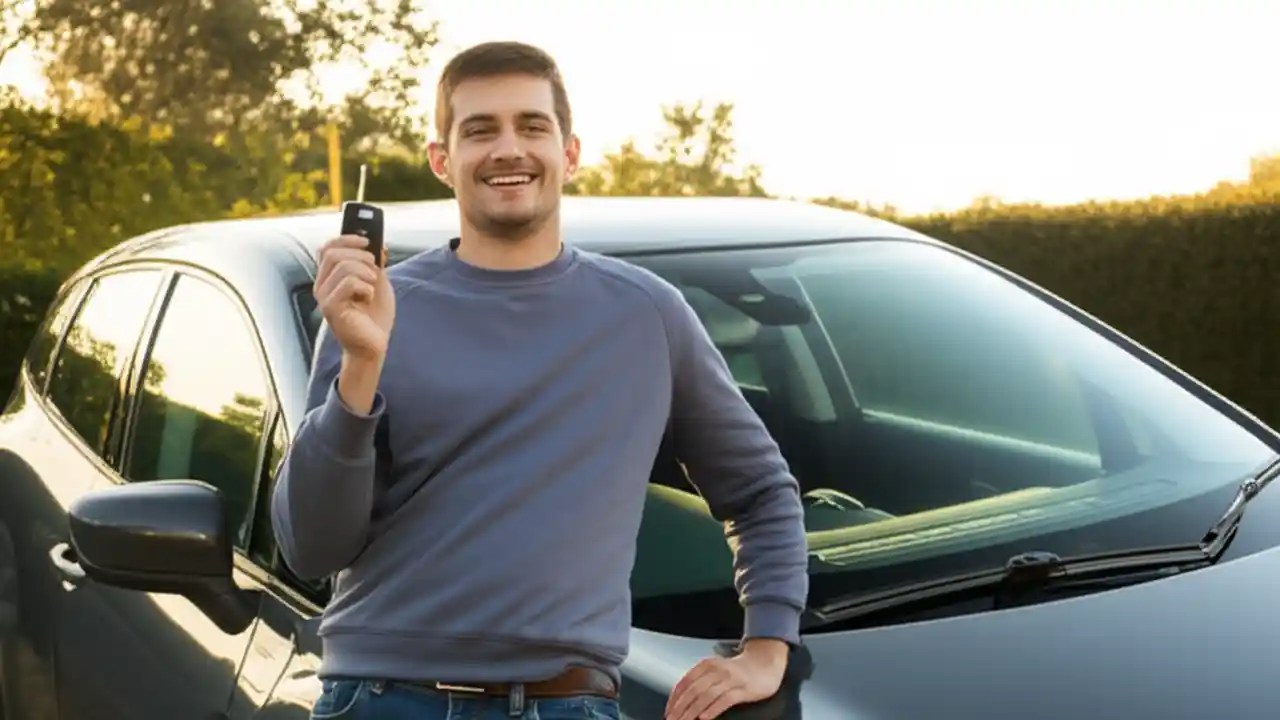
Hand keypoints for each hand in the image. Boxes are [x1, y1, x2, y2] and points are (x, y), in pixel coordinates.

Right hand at [315, 235, 394, 361]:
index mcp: (330, 277)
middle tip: (375, 270)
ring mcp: (323, 297)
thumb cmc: (374, 315)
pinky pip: (348, 283)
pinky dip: (365, 288)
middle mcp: (321, 285)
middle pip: (334, 253)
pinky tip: (367, 299)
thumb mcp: (378, 282)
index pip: (328, 247)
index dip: (346, 239)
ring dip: (366, 273)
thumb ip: (374, 264)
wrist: (374, 344)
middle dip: (361, 256)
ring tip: (372, 287)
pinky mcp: (330, 308)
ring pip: (343, 266)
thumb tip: (378, 245)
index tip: (367, 241)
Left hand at [665, 640, 787, 719]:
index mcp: (707, 665)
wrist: (765, 662)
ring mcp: (731, 679)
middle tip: (672, 719)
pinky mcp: (744, 688)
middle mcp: (717, 670)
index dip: (675, 698)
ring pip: (707, 696)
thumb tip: (680, 699)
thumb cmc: (738, 670)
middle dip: (680, 708)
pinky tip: (705, 717)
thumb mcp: (716, 670)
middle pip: (694, 690)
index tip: (668, 711)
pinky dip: (713, 709)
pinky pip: (725, 700)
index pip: (685, 682)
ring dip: (692, 711)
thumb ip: (700, 681)